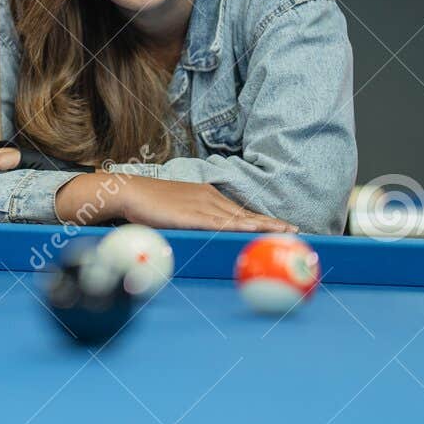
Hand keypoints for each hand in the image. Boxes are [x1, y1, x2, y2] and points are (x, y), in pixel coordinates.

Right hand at [115, 175, 297, 233]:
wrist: (130, 191)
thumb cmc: (149, 203)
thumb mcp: (177, 208)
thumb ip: (193, 218)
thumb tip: (205, 231)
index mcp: (207, 196)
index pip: (239, 210)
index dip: (261, 219)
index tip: (281, 226)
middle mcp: (210, 199)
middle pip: (245, 213)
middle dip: (270, 223)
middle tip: (294, 230)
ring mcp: (202, 206)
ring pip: (238, 218)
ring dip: (262, 225)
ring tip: (282, 232)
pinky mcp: (191, 216)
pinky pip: (220, 223)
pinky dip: (239, 227)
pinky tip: (252, 231)